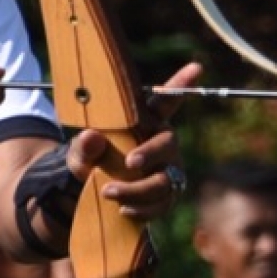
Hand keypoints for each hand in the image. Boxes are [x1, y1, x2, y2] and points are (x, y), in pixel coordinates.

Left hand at [66, 63, 204, 221]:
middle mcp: (162, 144)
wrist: (92, 193)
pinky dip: (142, 209)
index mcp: (145, 124)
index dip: (181, 84)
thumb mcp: (80, 152)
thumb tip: (91, 137)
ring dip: (138, 188)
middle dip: (151, 154)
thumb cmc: (93, 161)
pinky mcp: (166, 196)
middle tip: (130, 162)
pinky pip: (162, 203)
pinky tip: (123, 210)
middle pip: (168, 144)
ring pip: (166, 179)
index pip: (164, 102)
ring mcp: (168, 170)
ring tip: (108, 192)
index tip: (196, 67)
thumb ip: (85, 145)